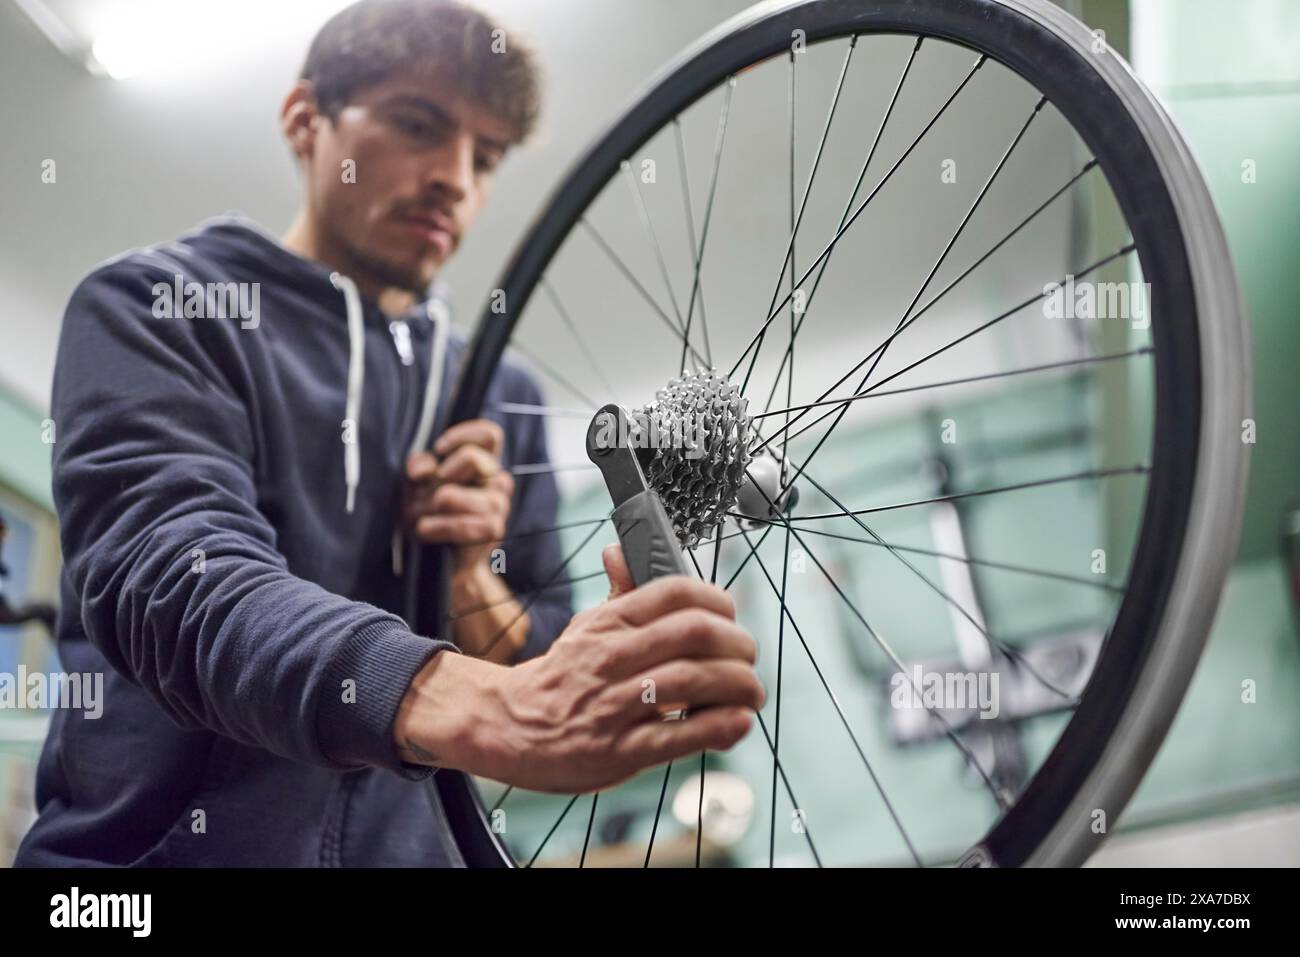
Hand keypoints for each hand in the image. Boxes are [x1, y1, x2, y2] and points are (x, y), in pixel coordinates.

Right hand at [394, 545, 763, 791]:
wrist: (508, 726)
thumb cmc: (561, 675)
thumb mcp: (585, 626)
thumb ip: (619, 594)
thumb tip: (621, 550)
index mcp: (609, 623)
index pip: (675, 592)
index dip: (718, 601)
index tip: (732, 617)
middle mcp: (612, 658)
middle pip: (695, 634)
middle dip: (738, 644)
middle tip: (748, 657)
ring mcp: (614, 705)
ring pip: (693, 681)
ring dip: (738, 686)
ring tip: (751, 692)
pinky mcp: (619, 751)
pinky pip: (678, 736)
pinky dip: (718, 727)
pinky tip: (736, 723)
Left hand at [404, 419, 513, 573]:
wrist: (438, 559)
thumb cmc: (427, 512)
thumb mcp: (416, 484)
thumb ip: (419, 467)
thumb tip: (422, 470)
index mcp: (484, 462)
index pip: (490, 435)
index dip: (465, 435)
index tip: (438, 449)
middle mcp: (497, 480)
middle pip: (473, 459)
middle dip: (442, 475)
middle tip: (425, 493)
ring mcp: (499, 505)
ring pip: (457, 494)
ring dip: (433, 506)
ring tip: (419, 518)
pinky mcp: (494, 529)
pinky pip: (463, 523)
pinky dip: (438, 527)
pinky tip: (426, 530)